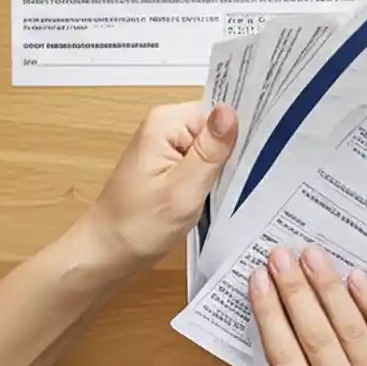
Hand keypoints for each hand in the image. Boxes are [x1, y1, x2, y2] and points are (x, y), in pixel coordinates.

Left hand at [81, 102, 238, 276]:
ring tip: (229, 189)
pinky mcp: (172, 162)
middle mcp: (166, 126)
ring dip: (226, 167)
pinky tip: (218, 193)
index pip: (222, 112)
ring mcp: (168, 145)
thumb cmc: (138, 227)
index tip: (260, 155)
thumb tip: (230, 111)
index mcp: (167, 123)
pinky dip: (215, 176)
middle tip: (241, 180)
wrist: (106, 254)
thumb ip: (210, 151)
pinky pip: (205, 160)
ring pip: (215, 146)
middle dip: (235, 152)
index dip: (243, 132)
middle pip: (219, 127)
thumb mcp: (183, 190)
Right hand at [250, 246, 366, 365]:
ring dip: (328, 287)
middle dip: (295, 291)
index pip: (283, 352)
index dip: (269, 312)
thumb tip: (277, 322)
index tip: (258, 279)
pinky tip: (356, 277)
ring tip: (312, 255)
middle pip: (315, 334)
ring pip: (349, 327)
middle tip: (281, 255)